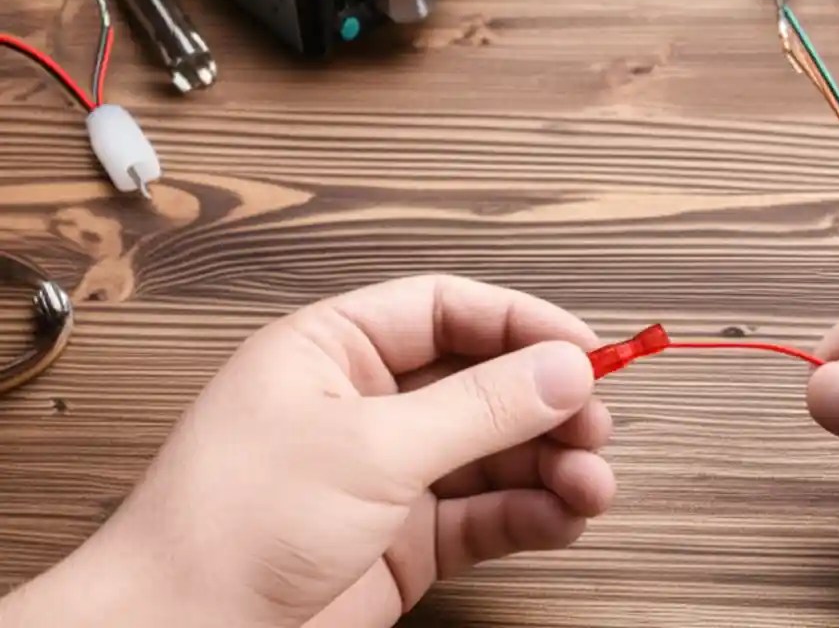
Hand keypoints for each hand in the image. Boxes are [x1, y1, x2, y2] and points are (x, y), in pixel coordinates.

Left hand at [0, 275, 614, 627]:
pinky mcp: (404, 538)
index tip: (586, 348)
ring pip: (494, 453)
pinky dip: (531, 515)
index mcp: (335, 350)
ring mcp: (387, 474)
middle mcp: (365, 405)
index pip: (448, 311)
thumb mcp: (371, 448)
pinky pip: (486, 514)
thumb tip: (563, 366)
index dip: (523, 324)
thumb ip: (479, 407)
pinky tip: (563, 518)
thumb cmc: (231, 526)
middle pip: (483, 383)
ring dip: (550, 465)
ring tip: (591, 484)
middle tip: (595, 423)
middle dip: (546, 403)